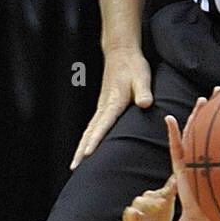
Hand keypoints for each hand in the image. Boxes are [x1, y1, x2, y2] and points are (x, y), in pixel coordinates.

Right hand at [71, 45, 152, 168]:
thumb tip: (145, 104)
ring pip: (88, 131)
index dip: (95, 140)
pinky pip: (92, 127)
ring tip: (75, 165)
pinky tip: (85, 149)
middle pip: (89, 132)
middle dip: (81, 150)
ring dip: (81, 147)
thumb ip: (144, 92)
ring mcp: (102, 107)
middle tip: (74, 168)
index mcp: (113, 102)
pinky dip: (86, 139)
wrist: (121, 53)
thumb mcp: (142, 77)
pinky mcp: (103, 107)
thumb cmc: (133, 66)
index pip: (103, 124)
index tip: (88, 153)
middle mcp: (104, 107)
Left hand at [91, 176, 175, 220]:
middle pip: (143, 203)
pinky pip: (170, 189)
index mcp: (130, 218)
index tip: (135, 214)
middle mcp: (140, 206)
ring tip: (168, 199)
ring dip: (162, 196)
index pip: (130, 214)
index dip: (133, 215)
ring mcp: (153, 201)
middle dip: (149, 204)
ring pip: (157, 196)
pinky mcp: (166, 198)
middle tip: (158, 205)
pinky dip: (174, 184)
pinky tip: (178, 179)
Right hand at [165, 98, 218, 220]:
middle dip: (217, 108)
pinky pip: (176, 146)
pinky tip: (170, 120)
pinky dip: (172, 133)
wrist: (204, 219)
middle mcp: (207, 153)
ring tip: (201, 100)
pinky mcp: (180, 165)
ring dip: (196, 115)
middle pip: (212, 126)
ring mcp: (193, 157)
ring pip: (195, 131)